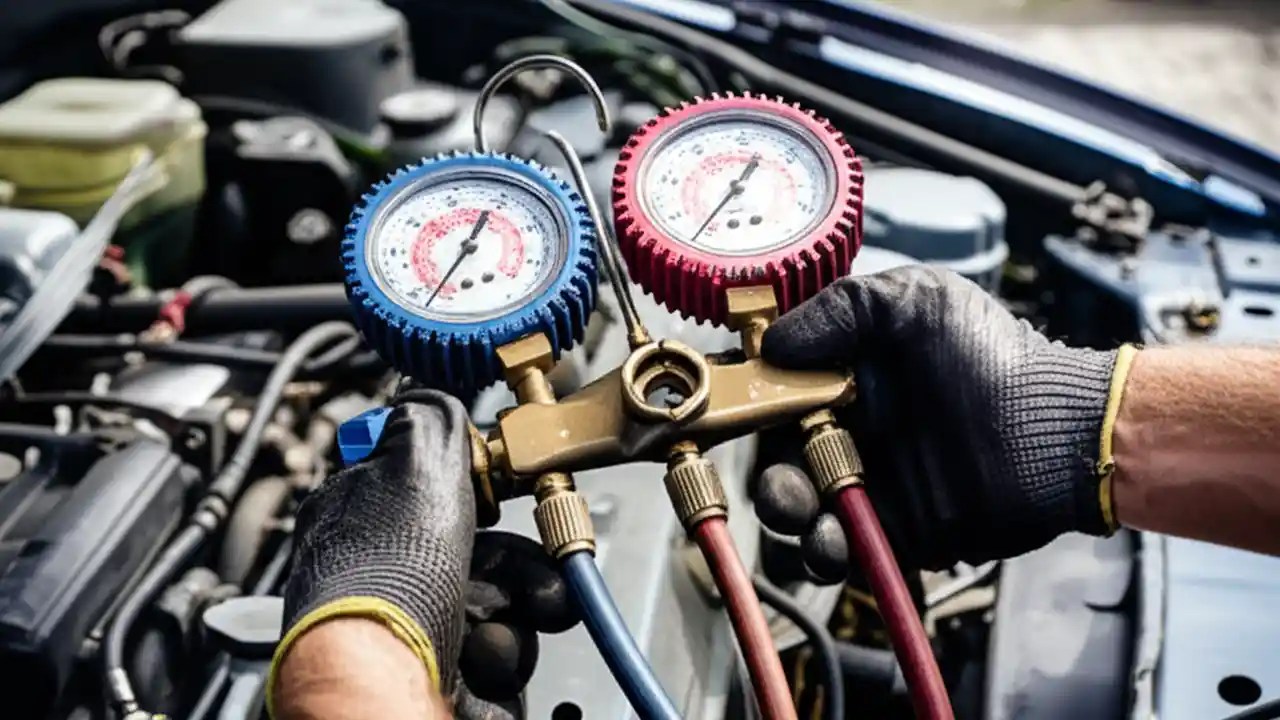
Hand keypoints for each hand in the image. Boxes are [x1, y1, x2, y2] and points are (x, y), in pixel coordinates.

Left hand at [275, 390, 577, 717]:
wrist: (389, 688)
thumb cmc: (384, 581)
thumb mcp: (416, 463)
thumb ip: (431, 420)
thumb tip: (430, 395)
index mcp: (362, 516)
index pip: (425, 484)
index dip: (470, 488)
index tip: (494, 491)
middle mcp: (385, 575)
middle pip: (481, 548)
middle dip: (517, 558)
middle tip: (526, 562)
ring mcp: (416, 628)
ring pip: (501, 601)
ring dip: (515, 608)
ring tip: (493, 623)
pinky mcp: (449, 675)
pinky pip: (502, 652)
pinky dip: (503, 655)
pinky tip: (483, 659)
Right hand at [754, 266, 1120, 575]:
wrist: (1055, 430)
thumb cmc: (994, 357)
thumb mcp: (915, 302)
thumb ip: (839, 308)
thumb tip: (772, 344)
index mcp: (846, 378)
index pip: (775, 395)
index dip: (750, 406)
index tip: (737, 413)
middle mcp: (852, 431)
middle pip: (777, 461)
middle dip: (769, 477)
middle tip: (783, 482)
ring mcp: (872, 483)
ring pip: (802, 511)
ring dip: (792, 516)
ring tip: (809, 515)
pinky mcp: (895, 531)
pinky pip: (843, 549)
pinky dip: (826, 551)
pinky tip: (834, 540)